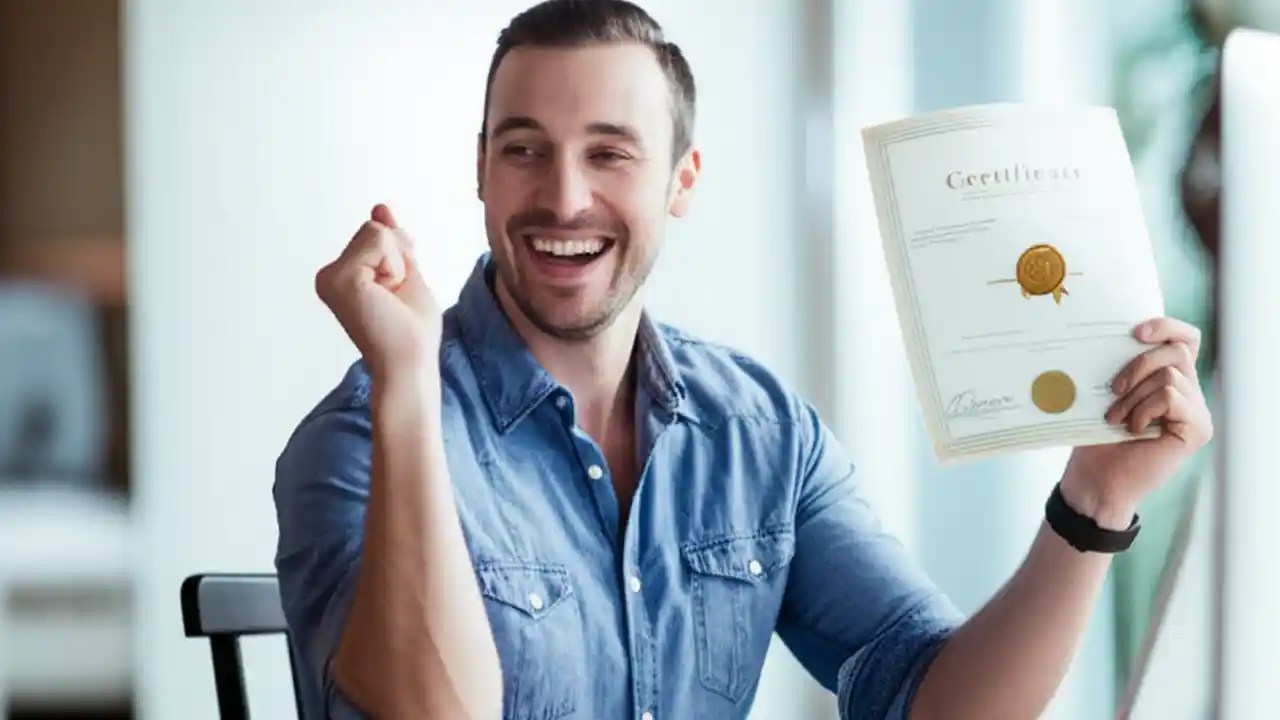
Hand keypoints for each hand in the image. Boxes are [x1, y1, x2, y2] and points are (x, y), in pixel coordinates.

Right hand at [315, 204, 441, 377]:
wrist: (410, 363)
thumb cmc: (410, 332)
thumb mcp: (404, 274)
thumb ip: (392, 242)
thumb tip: (380, 208)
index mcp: (339, 276)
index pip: (376, 234)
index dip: (398, 258)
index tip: (392, 296)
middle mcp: (327, 276)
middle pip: (375, 229)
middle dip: (398, 259)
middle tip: (394, 299)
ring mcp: (330, 277)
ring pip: (377, 232)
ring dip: (397, 265)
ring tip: (390, 300)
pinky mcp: (341, 278)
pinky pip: (379, 241)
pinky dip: (394, 268)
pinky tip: (386, 297)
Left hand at [1060, 317, 1213, 527]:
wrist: (1095, 478)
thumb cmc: (1095, 435)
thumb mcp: (1105, 392)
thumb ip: (1121, 364)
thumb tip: (1108, 331)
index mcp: (1169, 377)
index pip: (1185, 338)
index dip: (1166, 326)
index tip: (1134, 332)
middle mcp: (1190, 391)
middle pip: (1177, 350)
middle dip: (1138, 364)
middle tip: (1113, 389)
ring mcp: (1197, 411)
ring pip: (1170, 375)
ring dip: (1134, 395)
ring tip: (1115, 417)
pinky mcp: (1197, 429)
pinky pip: (1171, 397)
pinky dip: (1145, 409)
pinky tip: (1133, 429)